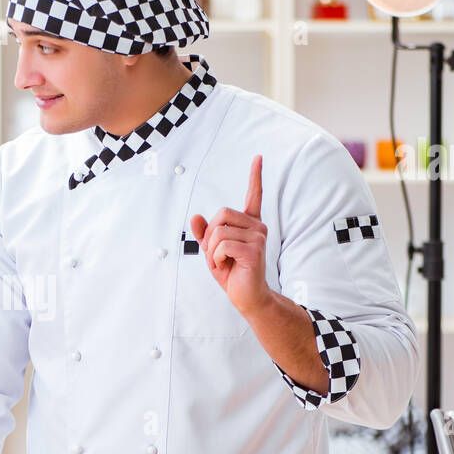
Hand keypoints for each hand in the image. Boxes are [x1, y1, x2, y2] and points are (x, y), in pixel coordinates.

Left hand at [189, 154, 271, 316]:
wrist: (247, 296)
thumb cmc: (233, 273)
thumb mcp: (213, 251)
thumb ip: (205, 234)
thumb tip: (195, 216)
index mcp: (250, 224)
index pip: (254, 195)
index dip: (255, 176)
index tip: (258, 157)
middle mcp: (257, 226)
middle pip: (222, 213)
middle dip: (210, 235)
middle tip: (216, 253)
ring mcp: (258, 237)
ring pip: (219, 231)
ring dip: (212, 250)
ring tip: (223, 262)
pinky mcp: (254, 250)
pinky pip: (222, 245)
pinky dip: (216, 258)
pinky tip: (227, 266)